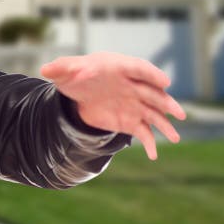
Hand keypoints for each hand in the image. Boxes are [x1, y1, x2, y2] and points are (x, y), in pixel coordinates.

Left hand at [40, 52, 186, 159]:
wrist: (79, 92)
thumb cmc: (77, 75)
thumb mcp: (66, 71)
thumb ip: (59, 68)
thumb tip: (45, 69)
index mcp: (119, 68)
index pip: (139, 68)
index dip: (151, 74)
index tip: (164, 82)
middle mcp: (132, 86)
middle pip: (152, 93)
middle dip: (166, 102)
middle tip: (178, 113)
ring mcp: (134, 103)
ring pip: (154, 114)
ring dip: (165, 124)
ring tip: (175, 137)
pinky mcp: (131, 120)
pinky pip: (144, 132)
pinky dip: (150, 143)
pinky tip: (153, 155)